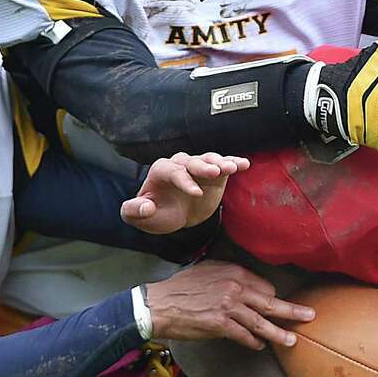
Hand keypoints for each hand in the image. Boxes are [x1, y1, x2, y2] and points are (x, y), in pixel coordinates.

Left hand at [122, 152, 249, 233]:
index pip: (173, 172)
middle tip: (215, 171)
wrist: (176, 215)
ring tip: (233, 167)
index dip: (184, 181)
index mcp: (161, 171)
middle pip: (192, 162)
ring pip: (209, 160)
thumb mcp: (138, 216)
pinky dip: (233, 163)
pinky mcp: (214, 174)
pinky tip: (243, 164)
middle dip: (203, 166)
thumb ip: (134, 211)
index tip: (196, 194)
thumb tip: (145, 207)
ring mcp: (198, 167)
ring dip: (221, 162)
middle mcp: (180, 164)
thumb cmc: (156, 213)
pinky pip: (224, 165)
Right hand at [145, 260, 314, 350]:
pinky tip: (259, 346)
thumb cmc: (180, 289)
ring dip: (278, 333)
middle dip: (292, 310)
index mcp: (233, 272)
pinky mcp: (220, 324)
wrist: (158, 304)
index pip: (264, 286)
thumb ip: (229, 277)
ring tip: (292, 340)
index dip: (270, 298)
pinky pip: (244, 335)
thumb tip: (246, 286)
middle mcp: (234, 287)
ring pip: (261, 322)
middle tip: (309, 316)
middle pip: (270, 301)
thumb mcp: (206, 271)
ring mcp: (228, 306)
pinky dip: (253, 342)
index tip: (275, 305)